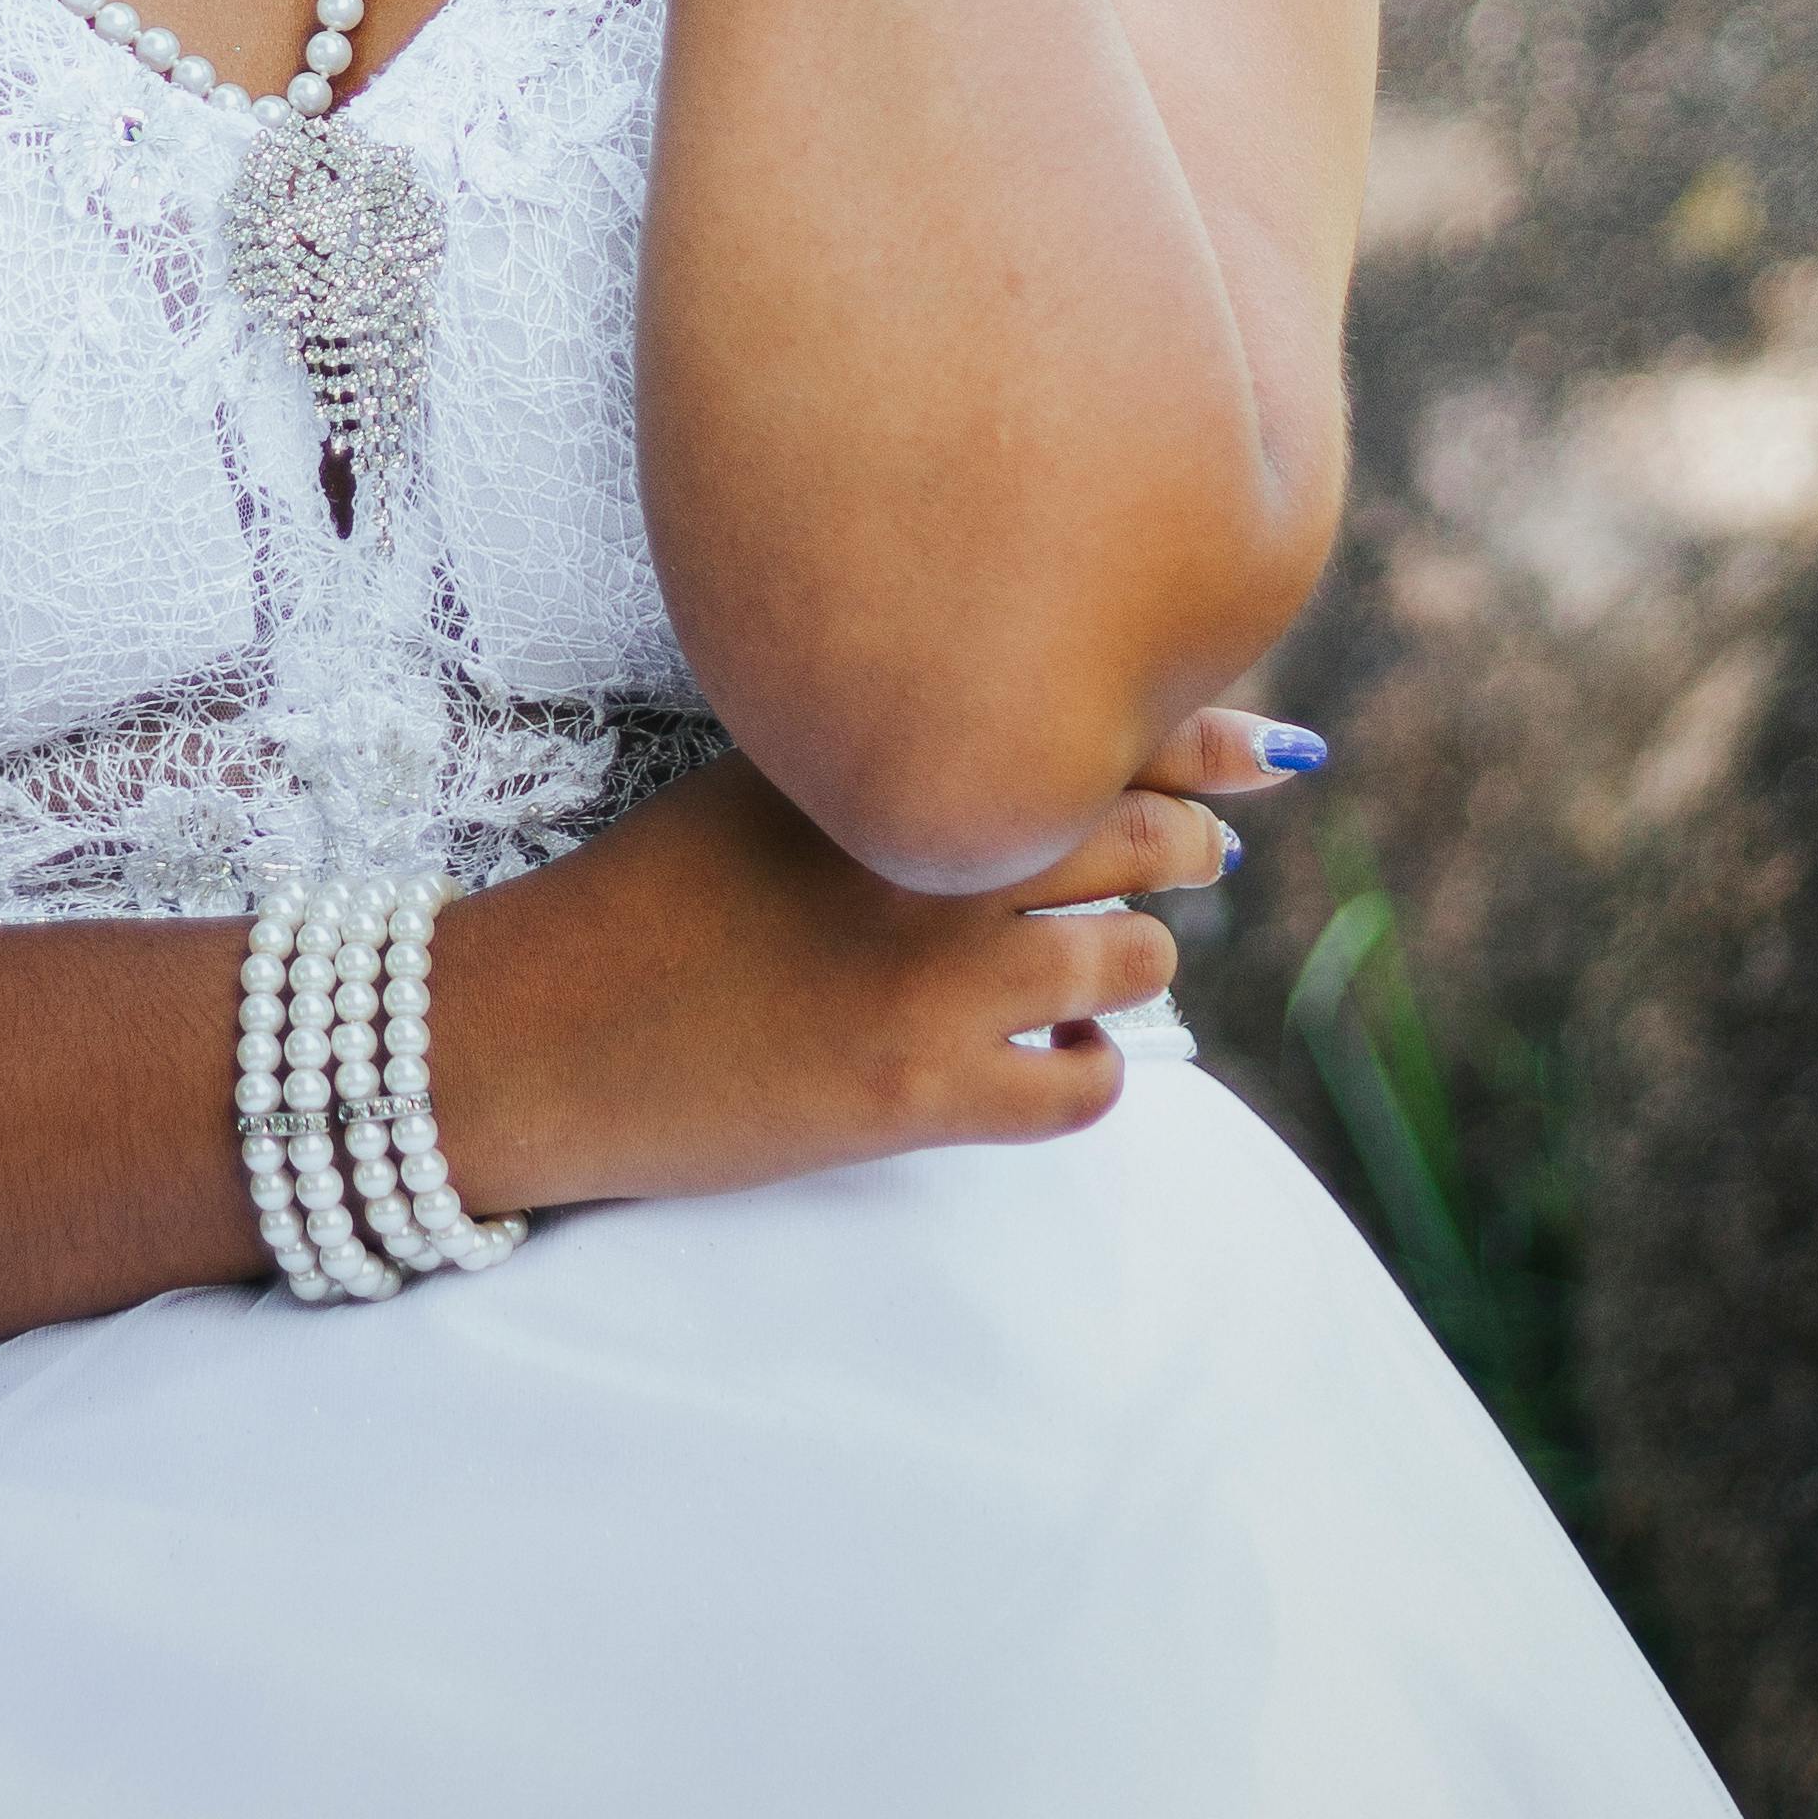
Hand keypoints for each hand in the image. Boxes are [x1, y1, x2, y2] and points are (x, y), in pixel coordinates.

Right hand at [436, 712, 1312, 1216]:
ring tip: (1074, 971)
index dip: (1207, 741)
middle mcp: (919, 850)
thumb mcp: (761, 783)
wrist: (541, 1031)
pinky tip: (1044, 1052)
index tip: (1276, 756)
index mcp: (880, 757)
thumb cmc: (644, 898)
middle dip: (1182, 851)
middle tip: (1177, 864)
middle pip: (1144, 835)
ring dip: (1125, 964)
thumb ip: (884, 758)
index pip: (1090, 726)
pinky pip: (1086, 1083)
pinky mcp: (920, 1092)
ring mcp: (927, 976)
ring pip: (1135, 958)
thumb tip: (1036, 761)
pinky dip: (1088, 1068)